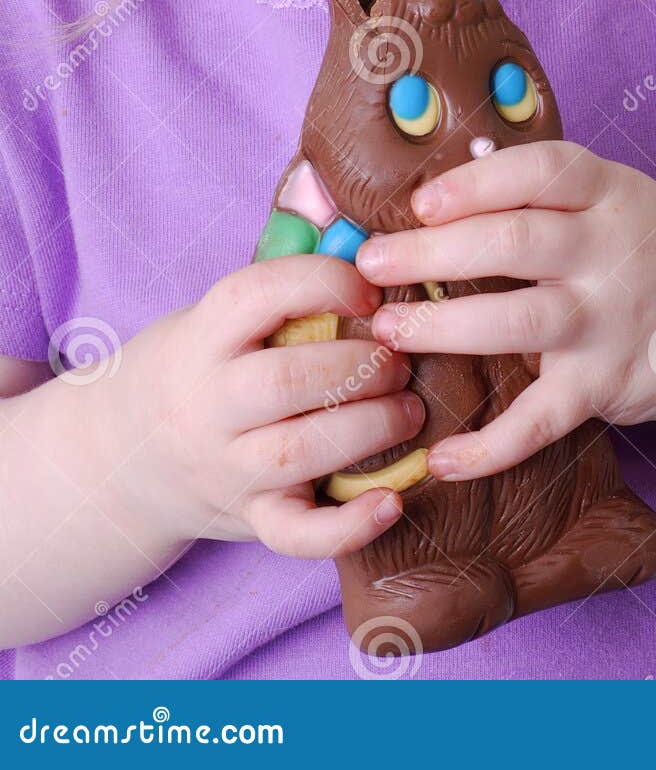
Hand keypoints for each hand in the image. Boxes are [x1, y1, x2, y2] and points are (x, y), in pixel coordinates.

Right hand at [110, 255, 424, 557]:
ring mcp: (226, 468)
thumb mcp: (213, 319)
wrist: (123, 457)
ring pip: (299, 452)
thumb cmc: (197, 368)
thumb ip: (281, 292)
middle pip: (286, 380)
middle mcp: (207, 404)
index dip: (323, 283)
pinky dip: (348, 527)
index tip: (371, 288)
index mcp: (202, 337)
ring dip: (370, 428)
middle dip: (360, 366)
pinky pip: (295, 535)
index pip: (256, 296)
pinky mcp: (249, 519)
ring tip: (409, 411)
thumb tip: (368, 244)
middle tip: (401, 358)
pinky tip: (393, 501)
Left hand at [353, 140, 655, 480]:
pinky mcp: (610, 384)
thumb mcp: (620, 198)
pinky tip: (443, 456)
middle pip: (517, 241)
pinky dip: (493, 444)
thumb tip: (446, 176)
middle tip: (370, 262)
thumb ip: (546, 190)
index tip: (418, 202)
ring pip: (523, 321)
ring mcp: (614, 320)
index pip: (541, 171)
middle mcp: (614, 251)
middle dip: (436, 251)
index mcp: (611, 192)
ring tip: (391, 328)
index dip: (475, 183)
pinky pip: (545, 418)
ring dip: (448, 327)